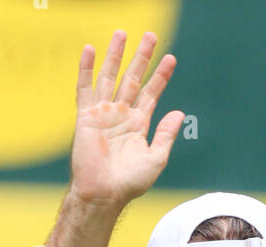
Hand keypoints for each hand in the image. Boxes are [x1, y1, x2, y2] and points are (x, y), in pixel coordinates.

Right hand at [71, 30, 183, 207]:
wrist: (104, 193)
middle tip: (151, 36)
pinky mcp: (86, 117)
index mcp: (138, 124)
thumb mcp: (156, 159)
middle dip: (142, 58)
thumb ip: (166, 135)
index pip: (151, 93)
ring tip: (122, 33)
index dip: (161, 76)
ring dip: (116, 55)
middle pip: (133, 79)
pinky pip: (85, 88)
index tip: (171, 58)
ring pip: (110, 77)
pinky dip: (86, 68)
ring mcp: (103, 114)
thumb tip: (180, 113)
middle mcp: (121, 115)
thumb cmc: (129, 183)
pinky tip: (90, 50)